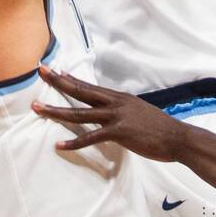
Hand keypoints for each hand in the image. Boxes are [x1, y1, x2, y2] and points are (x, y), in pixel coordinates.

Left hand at [33, 67, 183, 161]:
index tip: (56, 71)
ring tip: (37, 109)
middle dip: (58, 82)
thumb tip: (114, 113)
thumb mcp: (140, 112)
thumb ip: (124, 111)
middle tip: (41, 71)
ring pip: (79, 113)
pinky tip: (59, 145)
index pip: (90, 86)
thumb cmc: (160, 128)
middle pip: (81, 91)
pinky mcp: (119, 132)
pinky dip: (74, 142)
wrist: (178, 137)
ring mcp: (116, 116)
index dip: (71, 78)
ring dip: (55, 111)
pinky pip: (91, 137)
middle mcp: (115, 103)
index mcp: (120, 98)